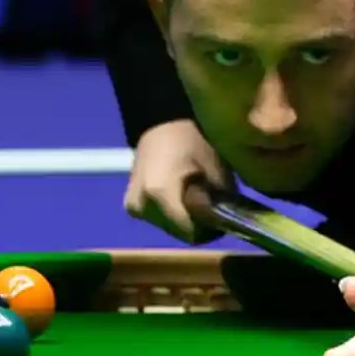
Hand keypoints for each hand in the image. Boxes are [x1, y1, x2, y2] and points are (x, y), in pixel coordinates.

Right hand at [123, 119, 233, 243]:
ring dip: (185, 220)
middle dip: (198, 225)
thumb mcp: (217, 172)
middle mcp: (142, 206)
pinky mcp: (130, 205)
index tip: (222, 218)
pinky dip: (172, 214)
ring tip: (196, 198)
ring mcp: (133, 207)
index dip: (210, 229)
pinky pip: (158, 219)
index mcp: (160, 194)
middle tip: (211, 206)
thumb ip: (219, 204)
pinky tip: (181, 196)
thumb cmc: (194, 140)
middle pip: (179, 233)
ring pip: (169, 228)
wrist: (163, 122)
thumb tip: (224, 225)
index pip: (191, 233)